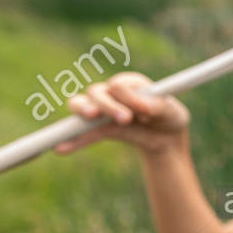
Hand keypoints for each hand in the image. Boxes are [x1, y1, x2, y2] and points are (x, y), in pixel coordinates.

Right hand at [56, 73, 189, 155]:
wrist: (166, 138)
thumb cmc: (169, 117)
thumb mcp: (171, 112)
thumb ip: (160, 107)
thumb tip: (146, 107)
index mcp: (129, 83)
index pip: (120, 86)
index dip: (131, 98)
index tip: (146, 111)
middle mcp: (111, 93)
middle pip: (97, 93)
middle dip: (107, 105)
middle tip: (125, 118)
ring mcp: (101, 111)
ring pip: (81, 106)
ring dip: (82, 111)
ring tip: (90, 116)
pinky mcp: (99, 129)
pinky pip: (82, 133)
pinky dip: (72, 140)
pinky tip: (60, 148)